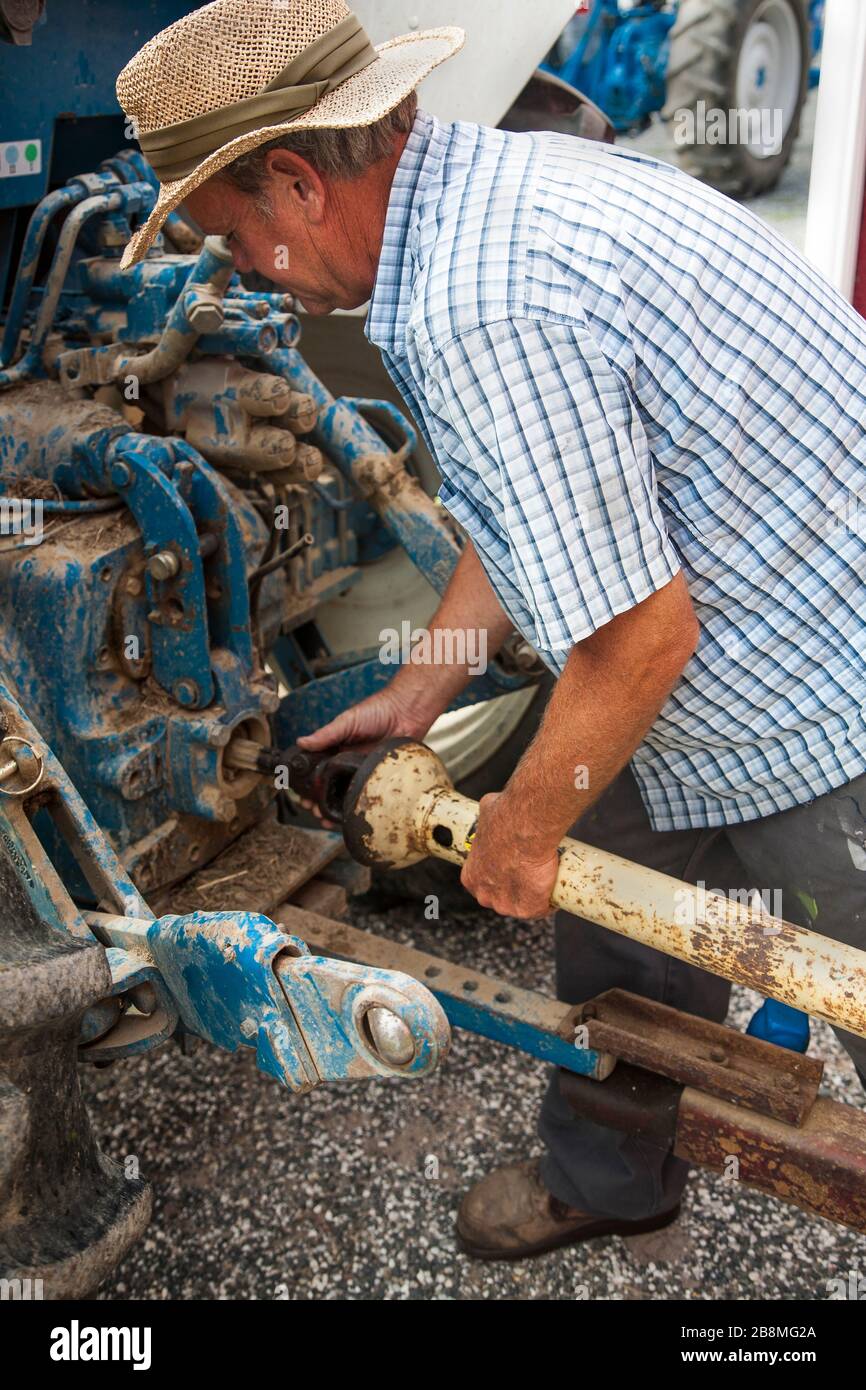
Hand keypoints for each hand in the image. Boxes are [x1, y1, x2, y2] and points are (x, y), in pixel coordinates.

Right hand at [295, 682, 433, 823]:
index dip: (309, 784)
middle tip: (313, 810)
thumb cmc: (378, 710)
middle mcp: (349, 762)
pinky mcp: (380, 776)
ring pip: (347, 794)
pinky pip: (367, 792)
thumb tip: (302, 742)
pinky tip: (350, 813)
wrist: (407, 712)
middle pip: (331, 786)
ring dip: (336, 807)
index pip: (319, 770)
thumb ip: (325, 734)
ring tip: (327, 818)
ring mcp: (364, 770)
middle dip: (320, 801)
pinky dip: (358, 804)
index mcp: (338, 749)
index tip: (301, 795)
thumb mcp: (347, 721)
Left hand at [460, 792, 559, 918]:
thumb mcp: (487, 812)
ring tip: (547, 879)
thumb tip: (493, 807)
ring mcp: (506, 905)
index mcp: (472, 876)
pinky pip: (541, 909)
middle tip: (531, 870)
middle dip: (514, 887)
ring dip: (532, 895)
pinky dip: (549, 902)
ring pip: (521, 905)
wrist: (526, 827)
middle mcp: (485, 894)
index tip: (512, 864)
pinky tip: (556, 891)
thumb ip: (488, 816)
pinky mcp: (529, 909)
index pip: (483, 881)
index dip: (498, 873)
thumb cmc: (506, 818)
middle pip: (501, 897)